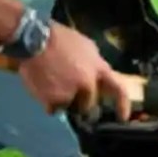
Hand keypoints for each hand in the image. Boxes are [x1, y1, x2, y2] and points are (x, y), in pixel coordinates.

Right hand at [17, 22, 131, 119]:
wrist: (34, 40)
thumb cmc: (60, 39)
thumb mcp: (85, 46)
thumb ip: (93, 64)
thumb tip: (95, 76)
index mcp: (98, 68)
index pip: (118, 88)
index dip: (123, 104)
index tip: (123, 117)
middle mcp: (87, 83)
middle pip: (88, 102)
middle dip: (80, 100)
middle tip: (66, 88)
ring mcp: (71, 93)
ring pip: (70, 106)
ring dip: (63, 100)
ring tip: (52, 82)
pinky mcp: (54, 101)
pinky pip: (53, 109)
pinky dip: (48, 102)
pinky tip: (43, 87)